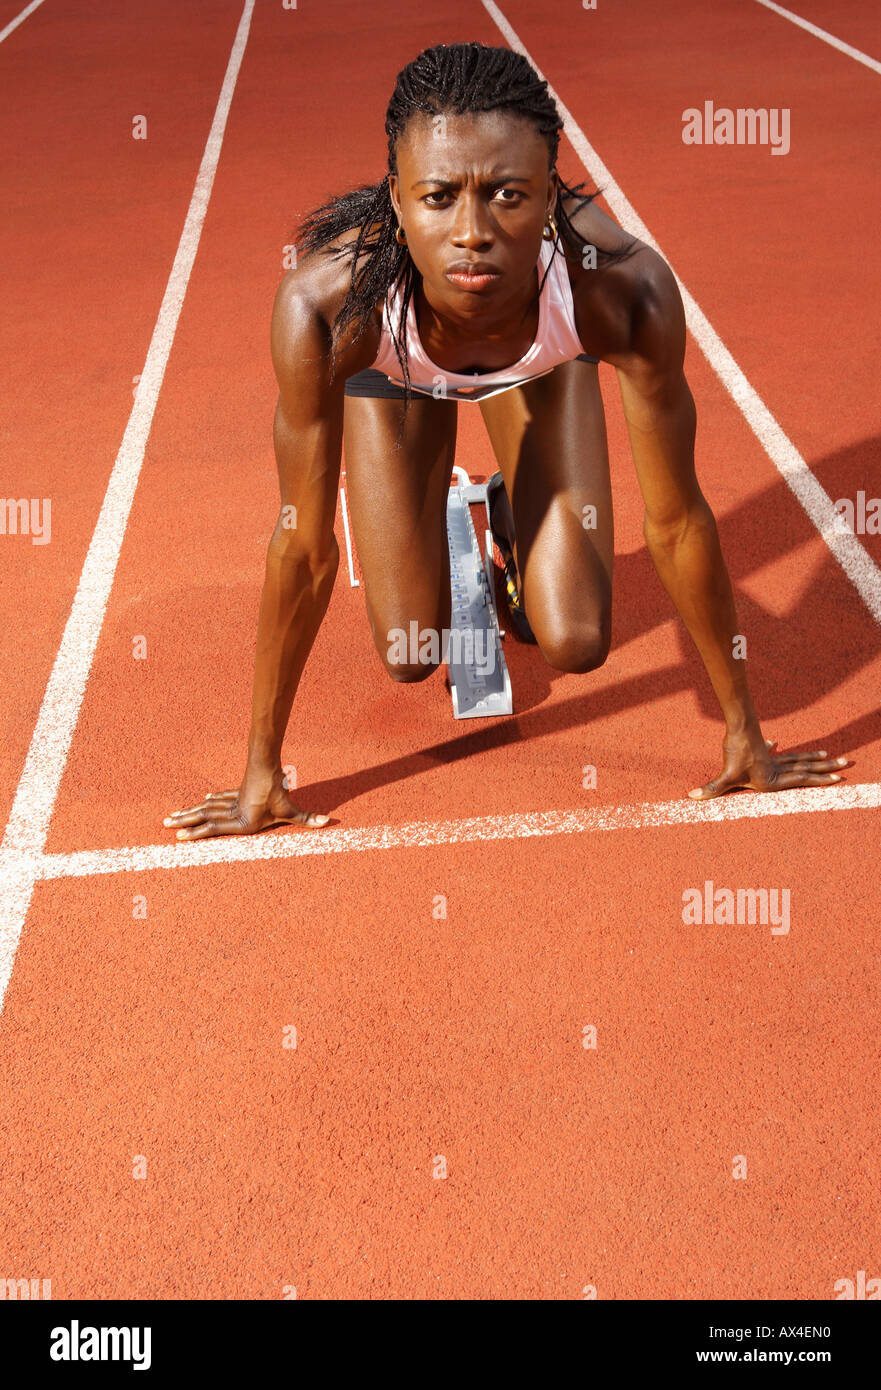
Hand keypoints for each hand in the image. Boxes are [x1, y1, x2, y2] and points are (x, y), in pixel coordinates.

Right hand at [163, 765, 329, 839]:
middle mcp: (233, 812)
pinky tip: (203, 801)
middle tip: (165, 825)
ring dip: (191, 812)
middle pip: (204, 817)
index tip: (178, 837)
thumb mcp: (290, 808)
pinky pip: (220, 799)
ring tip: (173, 816)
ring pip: (207, 808)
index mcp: (241, 821)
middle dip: (185, 823)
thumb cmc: (277, 790)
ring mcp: (233, 801)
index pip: (214, 828)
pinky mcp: (238, 793)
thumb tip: (327, 823)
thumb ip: (306, 818)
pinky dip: (211, 802)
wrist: (267, 763)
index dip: (196, 833)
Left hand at [688, 731, 849, 799]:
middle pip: (805, 768)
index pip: (801, 781)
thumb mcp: (725, 776)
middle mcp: (776, 769)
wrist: (739, 726)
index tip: (837, 778)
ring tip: (828, 756)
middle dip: (825, 770)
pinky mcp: (762, 749)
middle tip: (845, 766)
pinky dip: (779, 749)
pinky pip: (777, 751)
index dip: (819, 780)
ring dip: (811, 759)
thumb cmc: (736, 753)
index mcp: (773, 780)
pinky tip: (777, 743)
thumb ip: (712, 790)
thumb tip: (692, 798)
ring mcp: (771, 757)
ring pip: (797, 758)